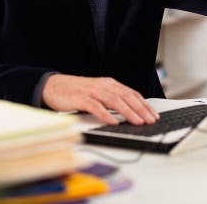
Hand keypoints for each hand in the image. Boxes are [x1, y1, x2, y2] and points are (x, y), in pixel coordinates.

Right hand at [42, 74, 159, 124]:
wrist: (53, 86)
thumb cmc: (76, 92)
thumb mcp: (97, 93)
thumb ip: (111, 99)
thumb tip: (129, 112)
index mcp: (109, 83)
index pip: (131, 93)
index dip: (143, 104)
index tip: (153, 115)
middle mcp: (103, 85)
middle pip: (126, 96)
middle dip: (140, 109)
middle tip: (150, 120)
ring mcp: (92, 91)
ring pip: (115, 101)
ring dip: (128, 112)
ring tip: (138, 122)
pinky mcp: (81, 98)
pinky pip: (96, 107)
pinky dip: (106, 114)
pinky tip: (114, 122)